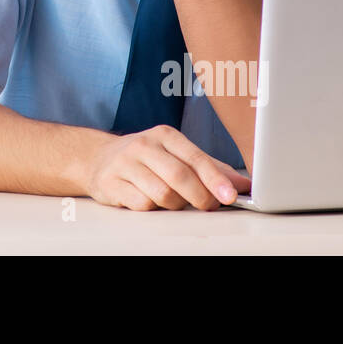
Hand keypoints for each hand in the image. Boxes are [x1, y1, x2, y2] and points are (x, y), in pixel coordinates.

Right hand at [84, 124, 252, 210]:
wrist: (99, 159)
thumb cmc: (146, 159)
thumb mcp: (177, 155)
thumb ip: (210, 168)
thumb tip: (244, 184)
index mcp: (164, 135)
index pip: (194, 157)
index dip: (215, 179)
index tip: (231, 196)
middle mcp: (143, 145)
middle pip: (179, 176)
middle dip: (200, 197)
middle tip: (209, 206)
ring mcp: (124, 164)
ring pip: (162, 193)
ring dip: (175, 204)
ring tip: (175, 201)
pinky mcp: (110, 183)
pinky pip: (141, 204)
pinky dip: (153, 208)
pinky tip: (151, 201)